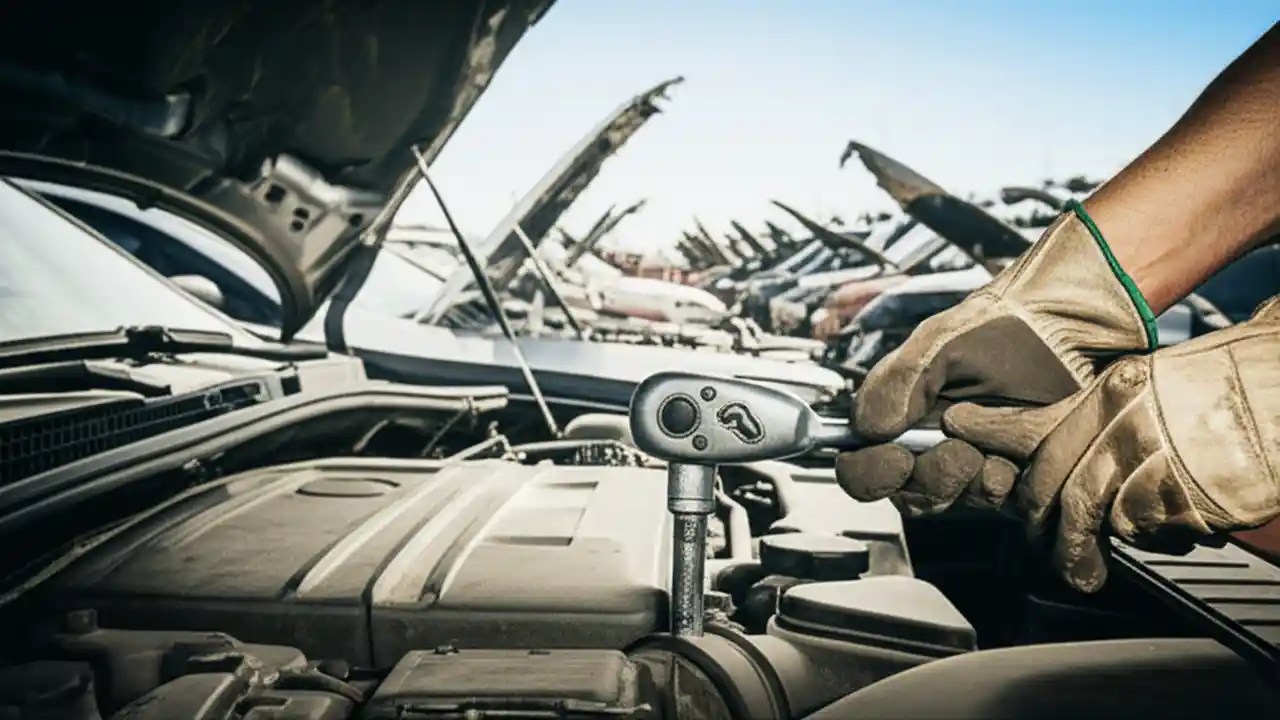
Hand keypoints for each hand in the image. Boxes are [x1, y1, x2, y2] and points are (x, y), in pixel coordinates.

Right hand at [838, 203, 1156, 515]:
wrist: (1075, 328)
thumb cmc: (1008, 325)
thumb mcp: (941, 342)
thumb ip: (899, 382)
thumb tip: (869, 427)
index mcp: (898, 410)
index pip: (857, 461)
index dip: (869, 471)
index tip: (897, 459)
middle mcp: (925, 440)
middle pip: (902, 492)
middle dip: (928, 480)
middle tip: (957, 452)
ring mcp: (966, 460)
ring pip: (945, 499)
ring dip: (965, 483)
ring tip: (990, 453)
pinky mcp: (1006, 476)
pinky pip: (989, 501)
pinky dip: (998, 487)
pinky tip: (1013, 462)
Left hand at [945, 297, 1279, 591]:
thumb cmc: (1239, 381)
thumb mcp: (1158, 382)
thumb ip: (1109, 413)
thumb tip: (1063, 444)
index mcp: (1115, 390)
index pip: (1033, 423)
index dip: (991, 431)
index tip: (960, 429)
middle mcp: (1125, 422)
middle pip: (1053, 483)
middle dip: (1041, 522)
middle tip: (1046, 544)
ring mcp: (1154, 461)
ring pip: (1092, 514)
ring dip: (1083, 547)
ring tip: (1085, 568)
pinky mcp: (1185, 499)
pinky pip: (1144, 532)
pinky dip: (1147, 540)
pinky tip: (1164, 533)